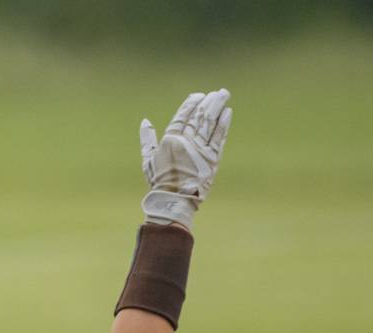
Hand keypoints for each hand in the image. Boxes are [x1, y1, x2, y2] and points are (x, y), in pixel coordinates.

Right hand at [139, 88, 231, 227]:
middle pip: (198, 116)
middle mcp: (186, 142)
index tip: (198, 95)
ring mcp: (200, 149)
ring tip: (223, 95)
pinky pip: (219, 136)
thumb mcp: (148, 160)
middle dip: (208, 102)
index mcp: (170, 141)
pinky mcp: (212, 157)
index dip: (190, 104)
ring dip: (218, 107)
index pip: (182, 117)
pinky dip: (224, 123)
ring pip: (210, 122)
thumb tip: (145, 121)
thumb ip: (147, 140)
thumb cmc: (159, 181)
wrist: (174, 200)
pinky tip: (227, 112)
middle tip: (217, 92)